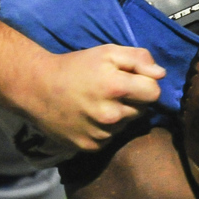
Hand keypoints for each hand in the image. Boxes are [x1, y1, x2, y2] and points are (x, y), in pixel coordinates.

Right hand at [12, 44, 165, 151]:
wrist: (37, 88)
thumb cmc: (75, 66)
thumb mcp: (107, 52)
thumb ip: (138, 59)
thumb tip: (161, 74)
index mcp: (117, 87)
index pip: (154, 93)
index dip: (146, 85)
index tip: (132, 80)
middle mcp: (111, 114)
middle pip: (141, 110)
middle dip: (133, 100)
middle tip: (112, 90)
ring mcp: (100, 133)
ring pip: (126, 125)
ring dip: (119, 115)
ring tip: (99, 103)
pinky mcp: (89, 146)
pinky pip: (110, 138)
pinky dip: (105, 129)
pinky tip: (90, 117)